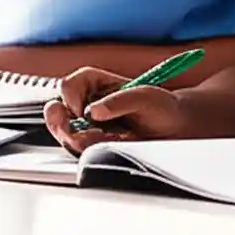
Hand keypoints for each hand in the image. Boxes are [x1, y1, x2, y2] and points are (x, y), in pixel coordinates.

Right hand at [43, 67, 188, 155]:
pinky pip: (78, 150)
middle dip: (63, 124)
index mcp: (94, 83)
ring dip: (78, 140)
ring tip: (103, 138)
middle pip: (57, 111)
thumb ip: (118, 101)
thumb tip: (94, 111)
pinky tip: (107, 146)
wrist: (177, 129)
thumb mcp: (144, 97)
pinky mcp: (93, 145)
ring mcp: (87, 126)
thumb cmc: (162, 107)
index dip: (72, 99)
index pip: (68, 86)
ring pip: (64, 134)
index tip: (85, 111)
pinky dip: (89, 150)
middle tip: (78, 131)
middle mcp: (86, 103)